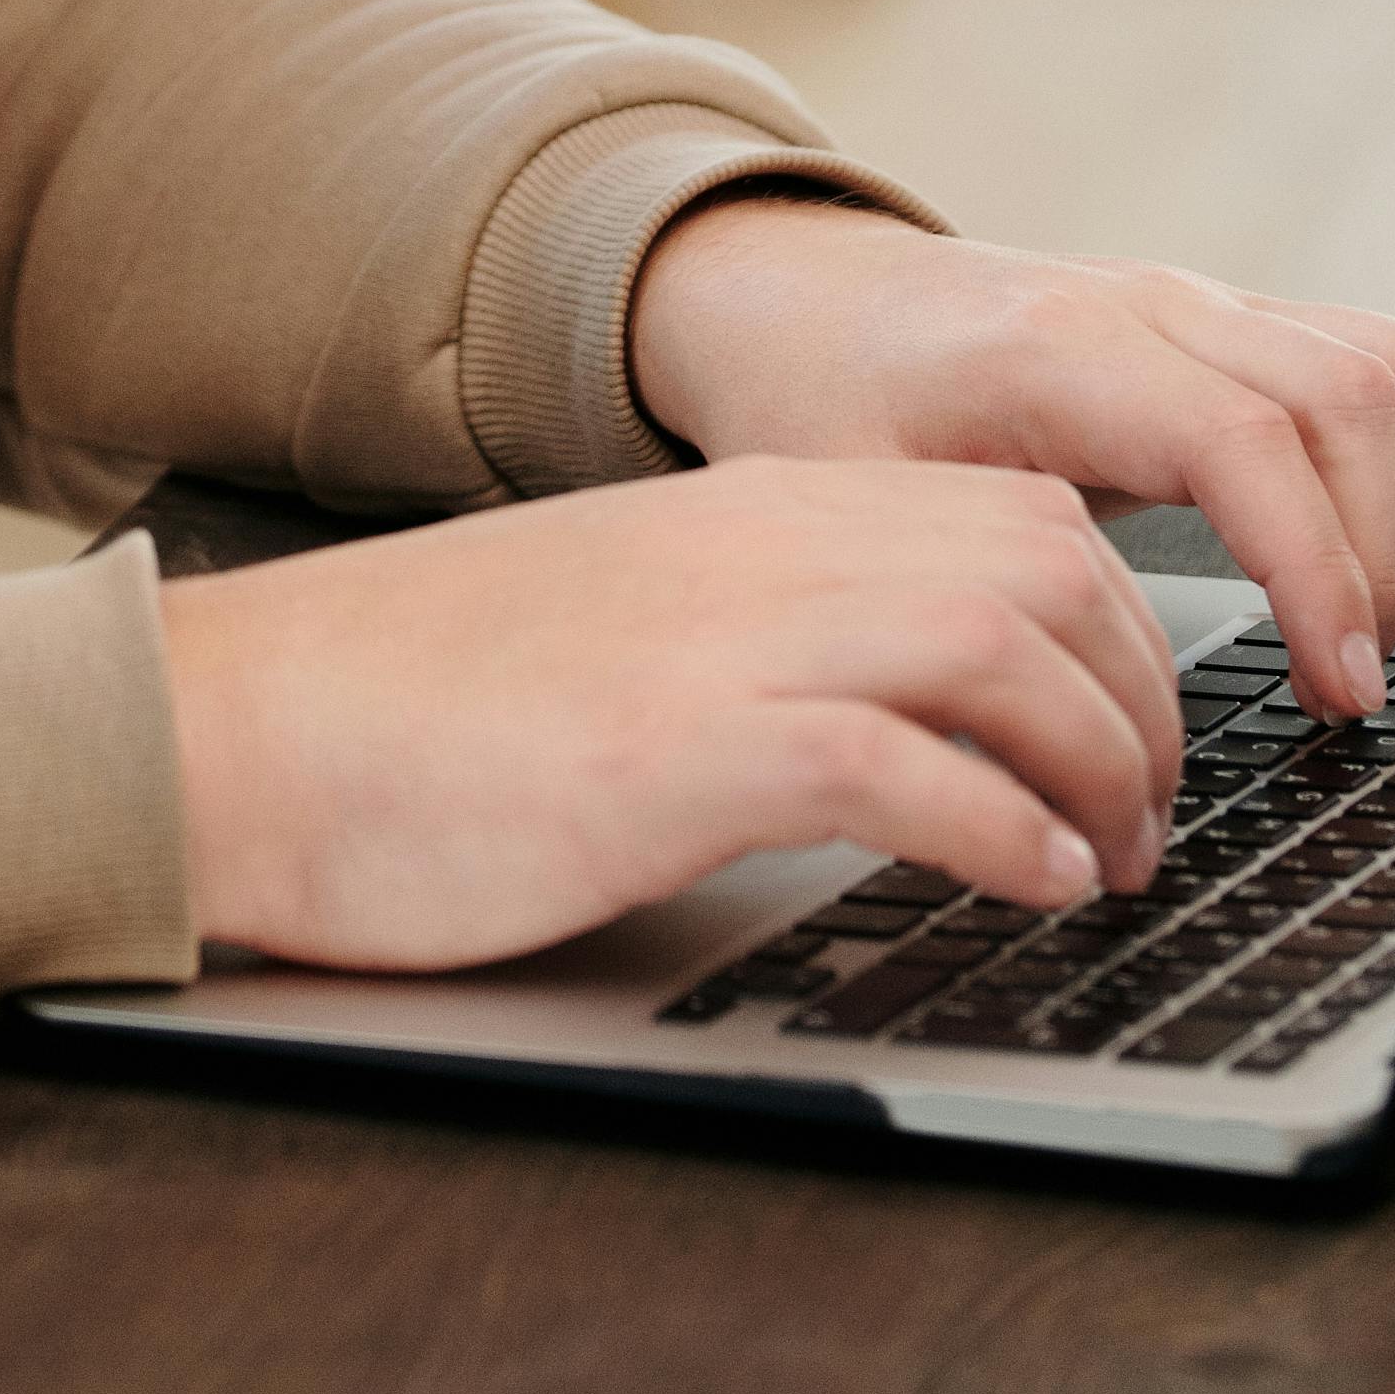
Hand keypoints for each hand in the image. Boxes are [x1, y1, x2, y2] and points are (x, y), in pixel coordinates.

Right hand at [159, 455, 1179, 971]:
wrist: (243, 723)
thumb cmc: (414, 706)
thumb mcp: (621, 626)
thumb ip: (746, 630)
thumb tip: (884, 718)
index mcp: (743, 512)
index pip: (1006, 509)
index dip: (1115, 619)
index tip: (1136, 726)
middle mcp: (753, 548)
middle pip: (1041, 560)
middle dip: (1145, 689)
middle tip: (1151, 811)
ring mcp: (718, 637)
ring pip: (1005, 643)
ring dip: (1101, 764)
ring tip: (1115, 863)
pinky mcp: (675, 747)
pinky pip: (903, 763)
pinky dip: (1007, 829)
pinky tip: (1030, 884)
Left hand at [628, 205, 1394, 718]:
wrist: (803, 300)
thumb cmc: (823, 404)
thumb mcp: (848, 511)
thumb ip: (949, 610)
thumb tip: (1048, 763)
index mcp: (1060, 349)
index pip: (1247, 436)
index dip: (1320, 568)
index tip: (1344, 694)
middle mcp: (1157, 309)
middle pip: (1351, 394)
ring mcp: (1213, 309)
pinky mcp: (1248, 332)